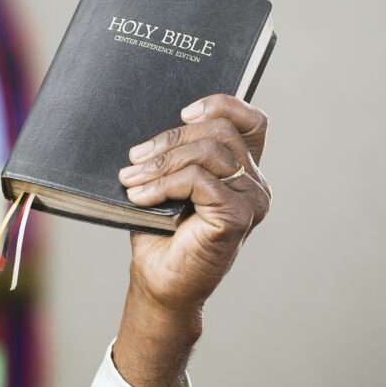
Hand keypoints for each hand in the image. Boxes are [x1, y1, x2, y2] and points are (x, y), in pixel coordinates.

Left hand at [112, 94, 271, 386]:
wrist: (159, 280)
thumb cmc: (161, 232)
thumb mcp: (167, 182)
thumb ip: (175, 153)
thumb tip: (149, 122)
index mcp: (243, 170)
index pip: (251, 122)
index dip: (221, 106)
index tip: (183, 113)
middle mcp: (255, 183)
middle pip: (219, 133)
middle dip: (170, 139)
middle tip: (134, 157)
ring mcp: (251, 201)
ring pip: (208, 153)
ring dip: (160, 163)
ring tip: (130, 179)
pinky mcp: (236, 217)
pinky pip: (199, 180)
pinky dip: (163, 184)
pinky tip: (140, 196)